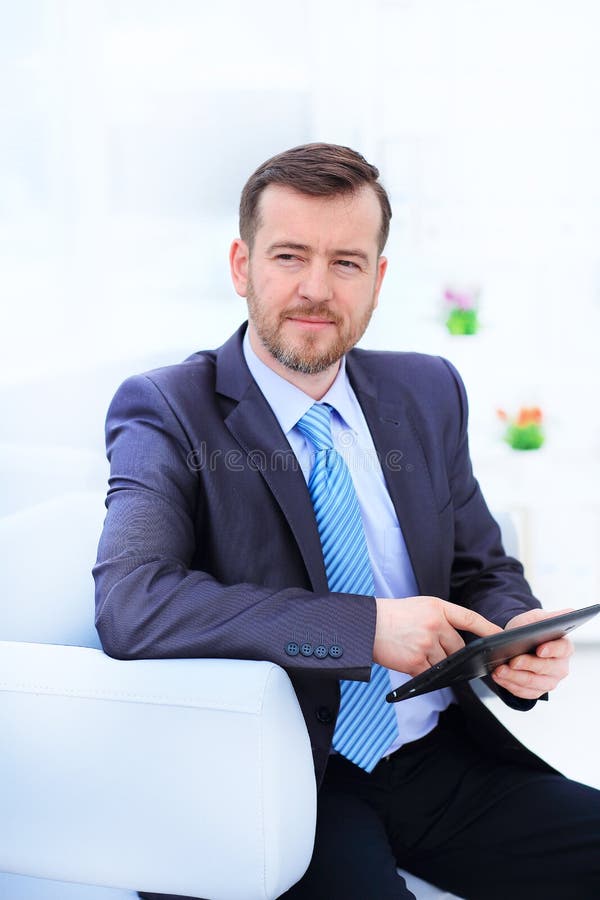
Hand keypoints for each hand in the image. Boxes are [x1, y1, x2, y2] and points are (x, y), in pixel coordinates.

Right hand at [373, 596, 501, 674]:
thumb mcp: (419, 608)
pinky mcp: (416, 662)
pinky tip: (413, 663)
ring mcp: (426, 644)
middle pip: (458, 647)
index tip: (501, 636)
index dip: (487, 628)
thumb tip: (456, 644)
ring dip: (438, 663)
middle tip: (433, 649)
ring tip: (417, 652)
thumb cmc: (392, 616)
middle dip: (452, 653)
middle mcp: (435, 624)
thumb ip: (439, 621)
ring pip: (446, 663)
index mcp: (437, 607)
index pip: (470, 618)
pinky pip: (432, 674)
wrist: (366, 625)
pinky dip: (426, 673)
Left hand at [491, 608, 573, 699]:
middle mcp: (560, 667)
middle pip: (546, 669)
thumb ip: (550, 617)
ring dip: (515, 677)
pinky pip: (524, 692)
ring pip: (533, 683)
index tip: (539, 649)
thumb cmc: (528, 629)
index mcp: (564, 647)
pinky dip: (510, 685)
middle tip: (512, 661)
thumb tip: (570, 612)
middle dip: (528, 665)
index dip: (552, 650)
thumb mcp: (536, 619)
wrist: (514, 642)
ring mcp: (549, 681)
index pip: (562, 649)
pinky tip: (498, 677)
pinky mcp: (536, 691)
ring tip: (499, 670)